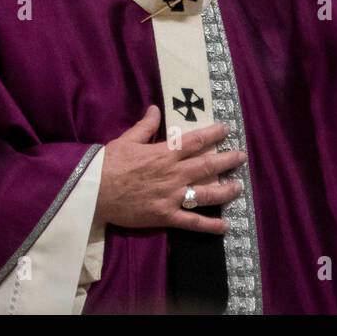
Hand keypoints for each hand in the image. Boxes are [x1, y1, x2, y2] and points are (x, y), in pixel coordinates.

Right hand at [95, 106, 246, 233]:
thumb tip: (155, 109)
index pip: (196, 141)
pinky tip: (225, 226)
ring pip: (206, 193)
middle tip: (242, 156)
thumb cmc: (109, 164)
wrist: (94, 192)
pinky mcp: (166, 216)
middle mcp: (174, 174)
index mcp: (165, 153)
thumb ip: (145, 126)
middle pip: (207, 165)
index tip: (227, 129)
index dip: (214, 134)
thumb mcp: (127, 140)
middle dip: (227, 160)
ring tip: (239, 187)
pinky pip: (192, 222)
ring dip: (226, 190)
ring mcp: (172, 196)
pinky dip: (210, 225)